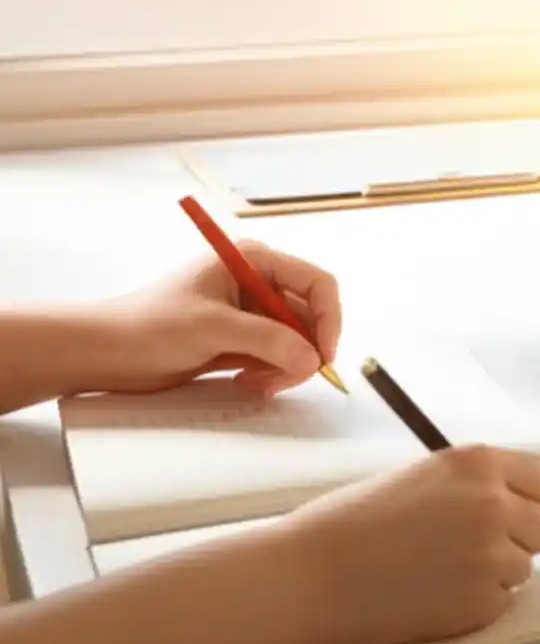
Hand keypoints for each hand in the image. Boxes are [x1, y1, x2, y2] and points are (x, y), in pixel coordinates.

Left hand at [91, 240, 340, 396]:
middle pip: (310, 316)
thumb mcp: (212, 327)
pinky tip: (247, 381)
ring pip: (297, 342)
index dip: (328, 318)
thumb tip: (313, 359)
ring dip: (286, 366)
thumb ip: (267, 340)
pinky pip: (278, 357)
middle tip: (286, 379)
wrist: (108, 353)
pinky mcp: (242, 339)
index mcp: (253, 261)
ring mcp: (251, 313)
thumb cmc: (149, 325)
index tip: (323, 354)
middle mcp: (258, 283)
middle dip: (304, 351)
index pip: (316, 283)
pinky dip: (272, 373)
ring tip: (258, 383)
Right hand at [278, 445, 539, 643]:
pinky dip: (476, 601)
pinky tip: (433, 591)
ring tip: (440, 568)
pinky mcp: (482, 602)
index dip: (529, 498)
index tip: (513, 509)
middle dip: (517, 537)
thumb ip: (474, 483)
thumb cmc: (353, 522)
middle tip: (472, 545)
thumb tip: (515, 497)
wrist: (312, 575)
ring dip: (495, 570)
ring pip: (524, 565)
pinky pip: (501, 600)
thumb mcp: (422, 477)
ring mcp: (491, 555)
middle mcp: (493, 504)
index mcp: (478, 463)